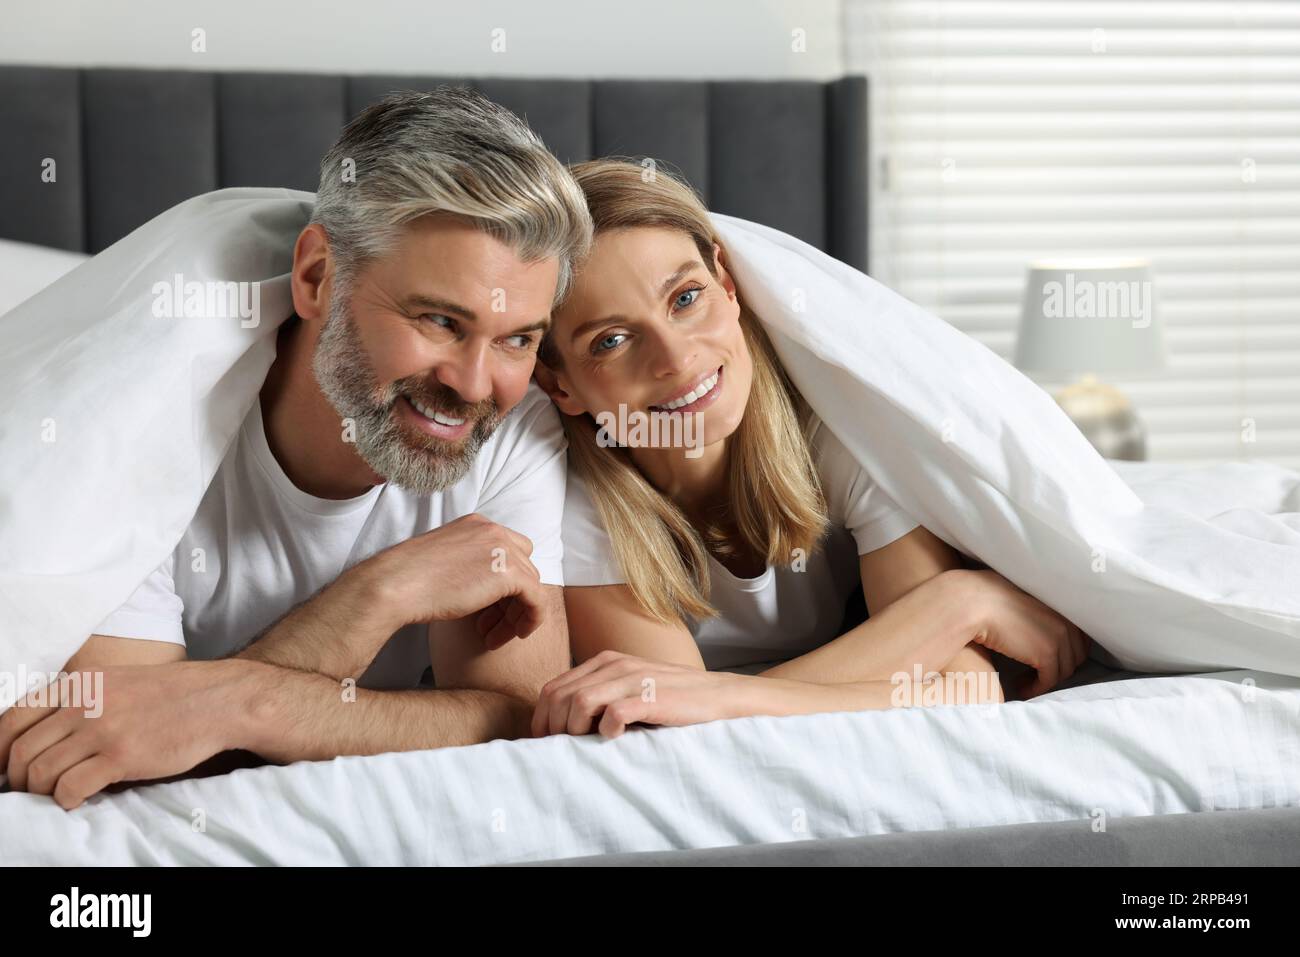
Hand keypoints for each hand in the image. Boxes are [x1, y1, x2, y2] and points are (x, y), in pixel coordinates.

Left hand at [0, 660, 245, 808]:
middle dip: (18, 778)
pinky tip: (77, 799)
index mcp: (79, 683)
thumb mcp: (116, 681)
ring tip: (55, 795)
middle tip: (29, 789)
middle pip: (22, 751)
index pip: (14, 717)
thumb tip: (44, 737)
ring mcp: (102, 730)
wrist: (216, 699)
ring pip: (41, 772)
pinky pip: (70, 788)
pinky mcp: (121, 756)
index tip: (4, 767)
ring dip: (41, 792)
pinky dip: (65, 800)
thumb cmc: (170, 695)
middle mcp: (84, 704)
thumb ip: (80, 701)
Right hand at [361, 513, 547, 650]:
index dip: (505, 583)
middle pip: (524, 567)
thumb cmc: (409, 581)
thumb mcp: (446, 562)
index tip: (490, 609)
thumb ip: (471, 564)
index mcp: (476, 524)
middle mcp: (493, 530)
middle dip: (512, 599)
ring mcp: (503, 548)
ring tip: (495, 637)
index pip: (510, 551)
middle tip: (492, 626)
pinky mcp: (509, 573)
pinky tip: (515, 635)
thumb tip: (488, 588)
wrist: (394, 585)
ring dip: (517, 613)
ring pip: (531, 584)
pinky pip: (536, 599)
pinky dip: (531, 618)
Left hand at [532, 650, 748, 737]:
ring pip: (579, 702)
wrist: (720, 696)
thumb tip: (564, 727)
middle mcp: (614, 665)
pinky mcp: (651, 697)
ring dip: (575, 729)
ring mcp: (633, 679)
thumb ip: (601, 697)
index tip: (546, 742)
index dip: (542, 718)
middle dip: (552, 727)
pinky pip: (612, 713)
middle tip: (561, 750)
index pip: (554, 686)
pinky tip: (615, 738)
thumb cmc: (673, 700)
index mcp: (605, 661)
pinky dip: (606, 730)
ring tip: (587, 744)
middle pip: (559, 695)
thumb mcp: (630, 689)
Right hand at [960, 569, 1091, 698]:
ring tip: (1025, 682)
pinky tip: (1021, 688)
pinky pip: (1049, 681)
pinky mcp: (1046, 655)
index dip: (1067, 654)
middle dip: (1058, 669)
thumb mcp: (1023, 603)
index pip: (1080, 639)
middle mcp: (1066, 623)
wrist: (976, 604)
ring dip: (1046, 681)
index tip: (1049, 662)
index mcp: (1062, 608)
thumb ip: (1039, 616)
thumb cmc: (990, 602)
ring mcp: (1059, 639)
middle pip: (1076, 657)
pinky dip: (1036, 689)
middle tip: (1036, 674)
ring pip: (1064, 672)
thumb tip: (1037, 634)